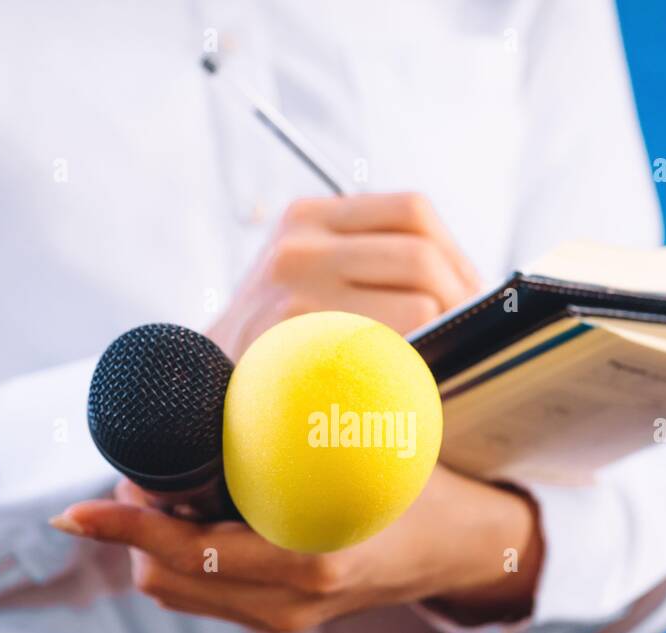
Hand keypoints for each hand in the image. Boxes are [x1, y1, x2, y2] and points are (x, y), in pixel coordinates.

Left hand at [50, 466, 541, 632]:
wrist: (467, 546)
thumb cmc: (423, 489)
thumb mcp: (372, 450)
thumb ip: (304, 432)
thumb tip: (225, 393)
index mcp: (310, 563)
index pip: (186, 556)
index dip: (125, 529)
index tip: (78, 507)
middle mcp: (289, 603)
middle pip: (164, 581)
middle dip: (132, 532)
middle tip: (135, 476)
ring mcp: (285, 617)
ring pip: (178, 592)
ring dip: (152, 547)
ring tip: (159, 494)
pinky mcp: (284, 617)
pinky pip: (206, 597)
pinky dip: (180, 560)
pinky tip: (192, 518)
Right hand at [208, 192, 480, 358]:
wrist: (198, 388)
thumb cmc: (273, 341)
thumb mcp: (303, 273)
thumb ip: (364, 259)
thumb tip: (464, 281)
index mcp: (307, 217)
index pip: (413, 211)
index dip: (455, 252)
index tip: (466, 290)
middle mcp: (298, 244)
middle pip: (423, 254)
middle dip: (461, 296)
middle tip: (466, 331)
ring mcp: (296, 292)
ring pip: (421, 300)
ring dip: (447, 332)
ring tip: (445, 354)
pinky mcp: (300, 342)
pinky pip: (395, 347)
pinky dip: (417, 363)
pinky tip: (411, 378)